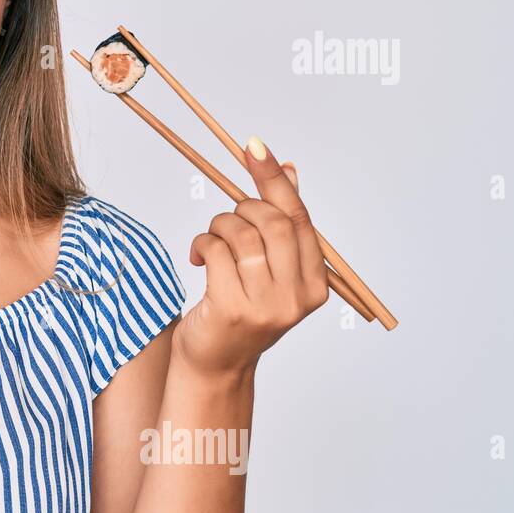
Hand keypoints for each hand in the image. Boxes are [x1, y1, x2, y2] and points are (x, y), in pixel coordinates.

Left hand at [172, 136, 329, 376]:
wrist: (215, 366)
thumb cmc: (239, 312)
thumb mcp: (267, 271)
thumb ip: (281, 227)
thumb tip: (291, 170)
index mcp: (315, 285)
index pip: (299, 219)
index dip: (275, 179)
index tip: (254, 146)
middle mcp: (297, 297)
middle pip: (272, 223)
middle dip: (242, 209)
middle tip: (226, 220)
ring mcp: (267, 306)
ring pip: (241, 234)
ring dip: (218, 227)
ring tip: (210, 242)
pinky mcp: (232, 309)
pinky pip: (216, 251)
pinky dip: (202, 244)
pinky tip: (198, 259)